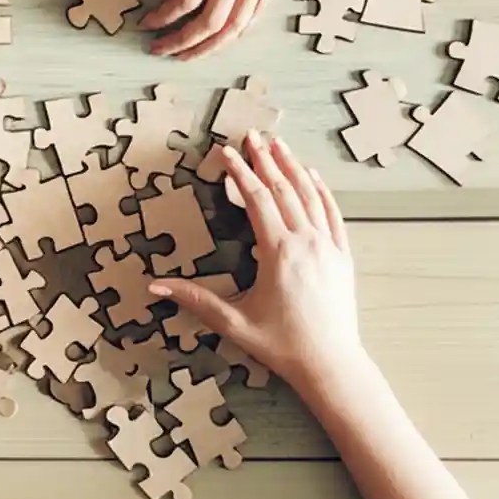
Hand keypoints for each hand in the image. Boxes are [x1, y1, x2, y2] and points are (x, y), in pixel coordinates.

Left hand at [110, 0, 294, 59]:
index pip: (187, 0)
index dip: (163, 18)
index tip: (147, 24)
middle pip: (211, 22)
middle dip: (183, 43)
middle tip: (161, 49)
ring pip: (238, 25)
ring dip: (211, 47)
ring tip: (190, 54)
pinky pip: (258, 10)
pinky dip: (239, 30)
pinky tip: (224, 35)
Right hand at [150, 131, 360, 383]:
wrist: (330, 364)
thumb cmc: (281, 345)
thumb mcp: (233, 322)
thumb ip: (195, 300)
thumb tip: (156, 286)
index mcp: (279, 253)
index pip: (257, 199)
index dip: (240, 172)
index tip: (226, 152)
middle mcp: (306, 243)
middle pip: (283, 189)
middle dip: (265, 159)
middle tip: (251, 134)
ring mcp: (328, 247)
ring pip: (310, 195)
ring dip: (293, 167)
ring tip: (278, 144)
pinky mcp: (342, 257)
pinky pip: (332, 214)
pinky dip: (321, 190)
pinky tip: (312, 176)